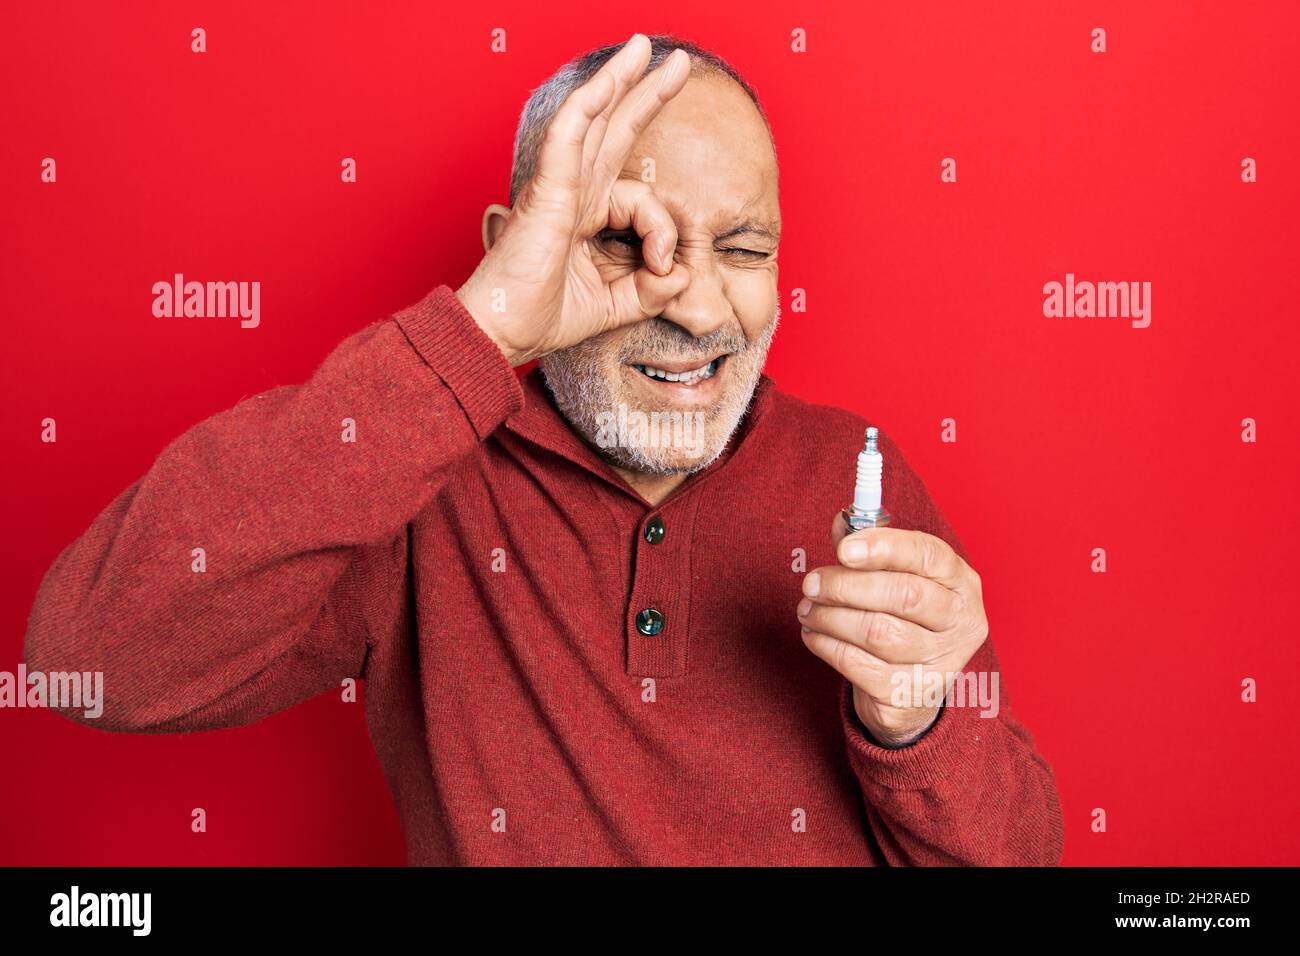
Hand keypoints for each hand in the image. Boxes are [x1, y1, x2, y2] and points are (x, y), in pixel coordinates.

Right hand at [455, 34, 692, 366]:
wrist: (502, 333)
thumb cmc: (545, 318)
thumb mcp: (620, 305)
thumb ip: (656, 288)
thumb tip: (682, 269)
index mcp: (589, 217)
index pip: (643, 200)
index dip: (665, 232)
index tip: (663, 270)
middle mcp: (575, 194)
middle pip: (615, 130)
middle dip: (646, 92)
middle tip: (675, 61)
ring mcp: (559, 188)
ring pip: (593, 120)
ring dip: (620, 79)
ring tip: (646, 47)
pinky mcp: (547, 193)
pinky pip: (568, 139)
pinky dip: (587, 108)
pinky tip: (607, 81)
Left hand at [798, 519, 989, 746]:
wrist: (907, 690)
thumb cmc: (900, 619)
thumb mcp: (893, 578)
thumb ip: (869, 548)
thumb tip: (842, 522)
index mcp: (960, 582)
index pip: (929, 555)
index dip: (884, 548)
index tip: (844, 549)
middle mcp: (961, 621)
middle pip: (904, 596)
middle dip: (847, 586)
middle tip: (811, 583)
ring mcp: (941, 662)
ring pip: (878, 633)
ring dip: (831, 617)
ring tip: (807, 608)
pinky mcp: (910, 693)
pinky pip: (859, 664)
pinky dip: (827, 645)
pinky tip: (814, 633)